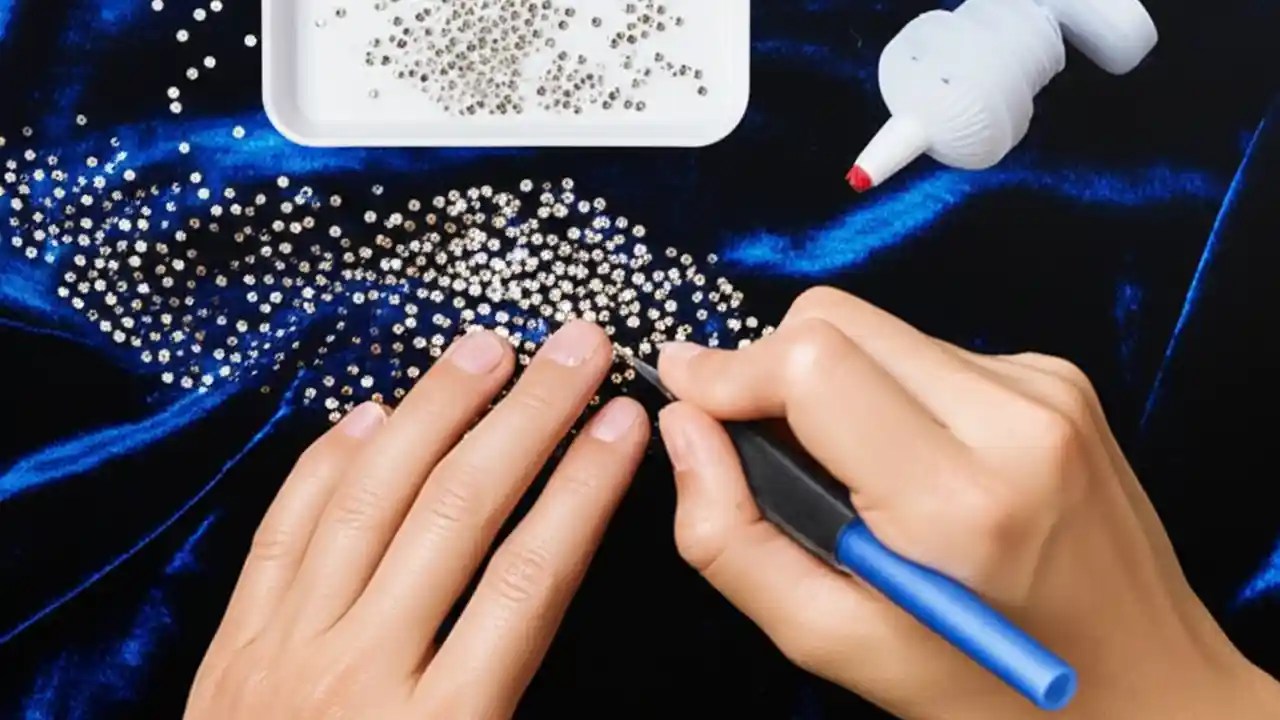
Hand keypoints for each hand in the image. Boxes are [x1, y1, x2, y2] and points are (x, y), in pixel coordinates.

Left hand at [186, 321, 647, 718]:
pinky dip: (323, 464)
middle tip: (577, 348)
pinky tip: (364, 412)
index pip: (530, 577)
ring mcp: (286, 649)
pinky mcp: (232, 644)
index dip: (583, 488)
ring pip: (368, 498)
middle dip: (527, 418)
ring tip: (485, 349)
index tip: (625, 422)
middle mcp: (362, 671)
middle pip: (458, 512)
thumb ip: (519, 700)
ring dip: (432, 411)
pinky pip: (281, 532)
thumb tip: (561, 595)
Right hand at [655, 287, 1279, 719]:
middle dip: (772, 369)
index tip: (687, 392)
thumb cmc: (991, 694)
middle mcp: (1014, 417)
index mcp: (958, 497)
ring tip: (851, 474)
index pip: (810, 361)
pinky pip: (929, 350)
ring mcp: (1045, 388)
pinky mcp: (1057, 379)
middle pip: (835, 319)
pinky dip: (891, 391)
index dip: (730, 370)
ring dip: (834, 382)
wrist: (1152, 693)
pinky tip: (910, 464)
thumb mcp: (835, 643)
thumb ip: (732, 538)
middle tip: (761, 446)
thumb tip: (684, 430)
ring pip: (878, 329)